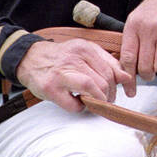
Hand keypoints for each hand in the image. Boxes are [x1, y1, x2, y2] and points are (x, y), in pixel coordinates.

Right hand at [15, 38, 131, 113]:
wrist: (29, 58)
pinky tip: (76, 103)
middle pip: (104, 81)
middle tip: (104, 99)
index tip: (120, 92)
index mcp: (85, 48)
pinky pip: (74, 104)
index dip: (119, 85)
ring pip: (92, 89)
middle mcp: (74, 58)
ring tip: (93, 102)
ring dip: (97, 101)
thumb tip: (127, 78)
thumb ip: (106, 63)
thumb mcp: (84, 53)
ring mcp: (61, 73)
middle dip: (108, 95)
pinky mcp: (51, 88)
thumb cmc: (60, 59)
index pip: (113, 69)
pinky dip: (79, 108)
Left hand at [117, 0, 156, 97]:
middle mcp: (148, 28)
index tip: (130, 90)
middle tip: (153, 71)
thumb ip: (133, 41)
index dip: (128, 78)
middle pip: (144, 66)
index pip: (128, 58)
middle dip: (148, 74)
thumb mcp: (139, 19)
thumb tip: (126, 70)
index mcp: (133, 25)